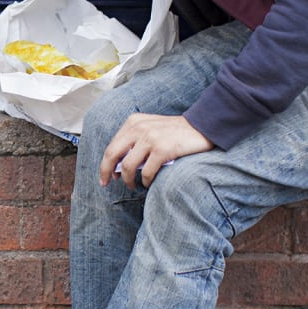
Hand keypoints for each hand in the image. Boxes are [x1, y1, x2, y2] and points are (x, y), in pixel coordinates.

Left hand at [99, 113, 214, 188]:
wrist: (201, 126)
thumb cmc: (175, 131)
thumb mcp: (150, 128)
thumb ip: (134, 141)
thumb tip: (119, 167)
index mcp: (133, 122)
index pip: (112, 146)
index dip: (105, 164)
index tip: (106, 176)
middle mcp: (139, 128)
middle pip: (112, 154)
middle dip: (106, 172)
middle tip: (106, 184)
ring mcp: (151, 138)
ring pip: (128, 166)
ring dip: (128, 180)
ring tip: (132, 186)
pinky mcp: (163, 149)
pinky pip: (147, 172)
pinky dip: (146, 181)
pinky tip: (148, 184)